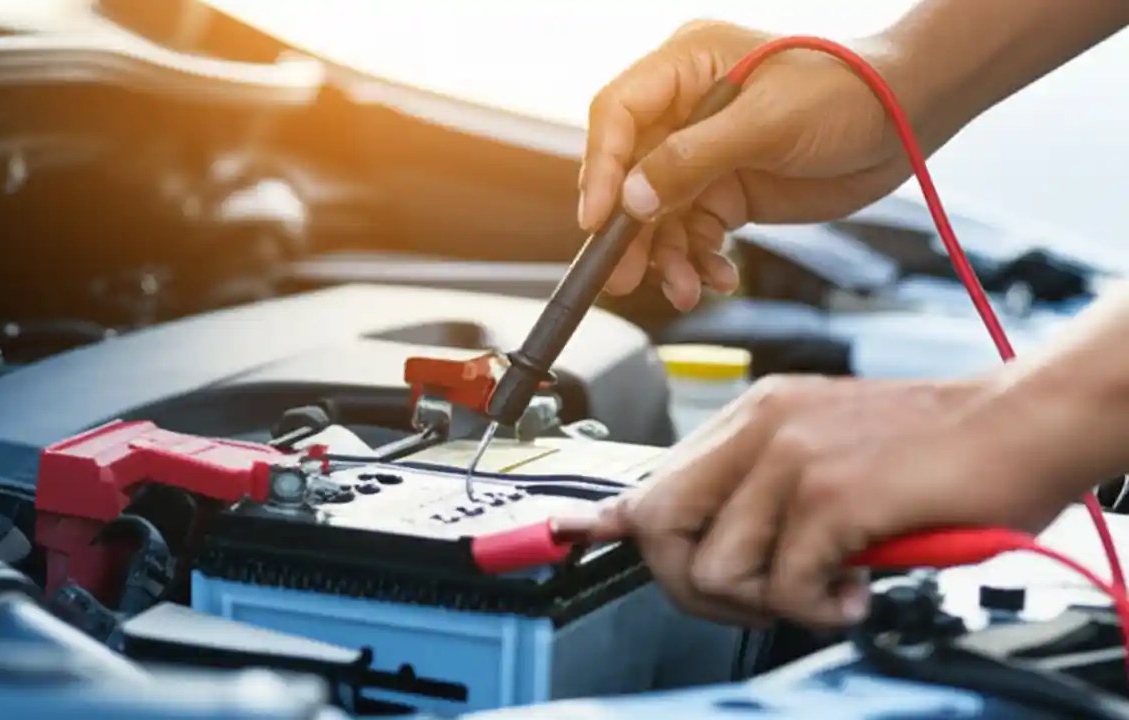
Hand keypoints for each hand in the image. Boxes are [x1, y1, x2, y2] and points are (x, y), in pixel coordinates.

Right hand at [581, 21, 919, 310]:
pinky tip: (718, 277)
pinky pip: (693, 233)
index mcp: (684, 66)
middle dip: (628, 230)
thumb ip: (694, 160)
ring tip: (686, 289)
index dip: (601, 168)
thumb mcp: (767, 122)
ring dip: (667, 256)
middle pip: (629, 174)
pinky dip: (700, 261)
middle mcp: (683, 111)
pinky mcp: (725, 191)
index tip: (598, 219)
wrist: (908, 120)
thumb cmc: (848, 93)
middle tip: (625, 276)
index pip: (618, 116)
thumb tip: (634, 200)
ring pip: (658, 215)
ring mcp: (702, 155)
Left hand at [586, 375, 1072, 628]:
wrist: (1020, 423)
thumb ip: (754, 488)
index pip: (652, 478)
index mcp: (752, 417)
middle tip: (760, 593)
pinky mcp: (833, 493)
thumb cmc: (927, 451)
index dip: (606, 521)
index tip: (569, 534)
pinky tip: (858, 586)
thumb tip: (689, 534)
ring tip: (826, 583)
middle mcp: (760, 428)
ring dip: (767, 600)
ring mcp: (793, 457)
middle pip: (657, 525)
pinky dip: (820, 607)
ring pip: (716, 568)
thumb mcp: (821, 453)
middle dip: (691, 584)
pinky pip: (784, 584)